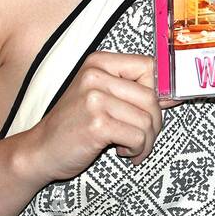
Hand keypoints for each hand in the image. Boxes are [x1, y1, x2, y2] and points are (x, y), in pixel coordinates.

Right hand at [25, 51, 172, 181]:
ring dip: (146, 141)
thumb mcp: (101, 98)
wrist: (40, 150)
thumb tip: (174, 93)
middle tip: (141, 138)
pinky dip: (137, 150)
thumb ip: (134, 92)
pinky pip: (138, 137)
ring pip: (147, 120)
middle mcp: (96, 75)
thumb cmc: (75, 125)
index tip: (161, 108)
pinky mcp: (97, 124)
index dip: (161, 90)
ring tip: (131, 147)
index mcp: (99, 63)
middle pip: (152, 97)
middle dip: (154, 124)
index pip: (150, 67)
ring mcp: (95, 99)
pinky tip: (122, 152)